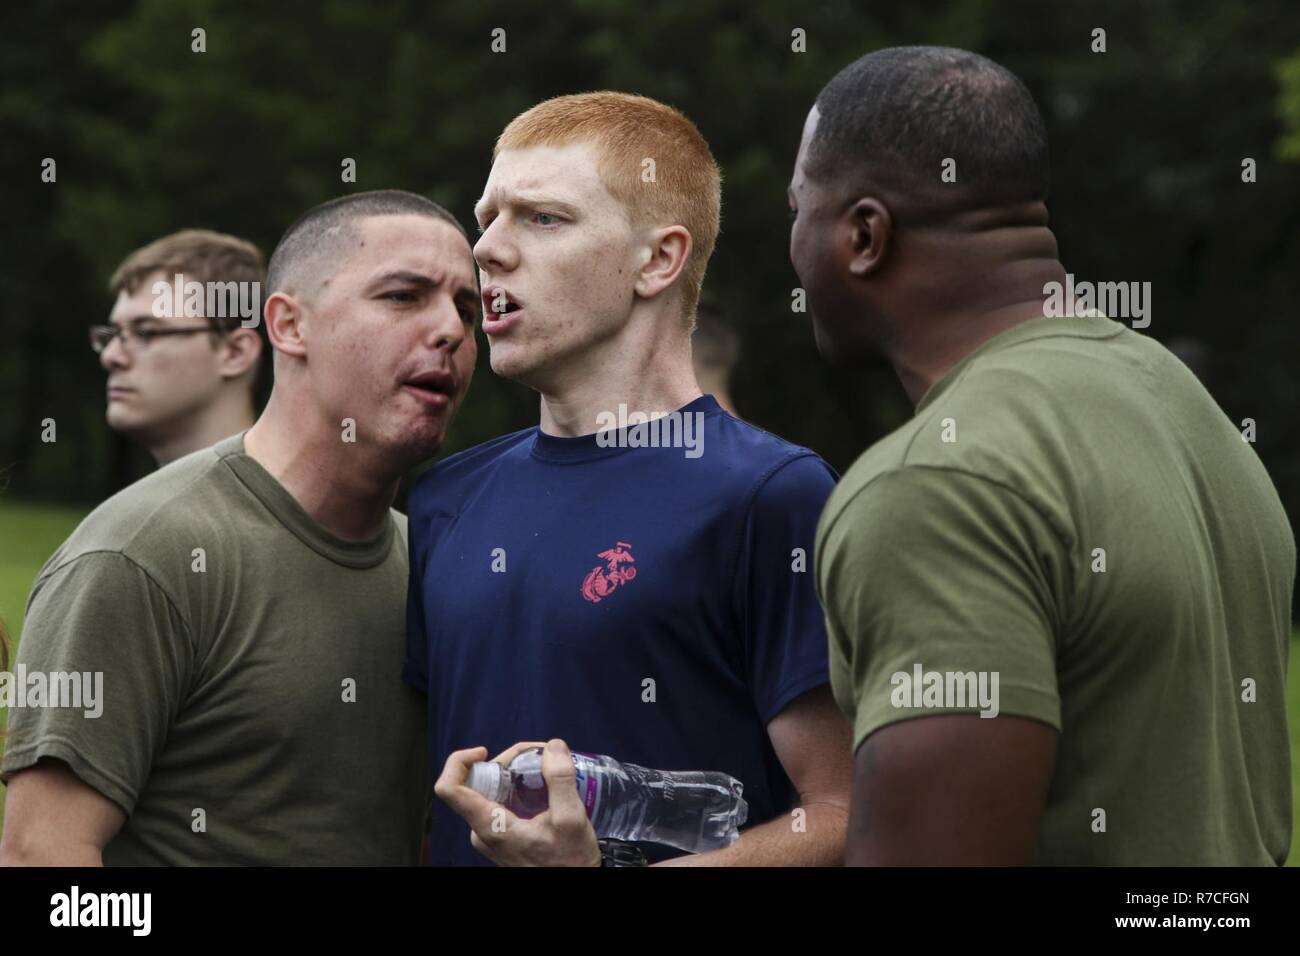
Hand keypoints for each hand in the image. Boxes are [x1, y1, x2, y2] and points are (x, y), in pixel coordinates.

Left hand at [434, 738, 600, 866]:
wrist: (574, 883)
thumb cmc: (568, 861)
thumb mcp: (571, 819)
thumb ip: (560, 781)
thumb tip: (552, 746)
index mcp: (490, 826)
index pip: (449, 789)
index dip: (459, 761)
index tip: (484, 751)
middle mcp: (482, 829)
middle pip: (478, 781)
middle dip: (508, 761)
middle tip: (541, 756)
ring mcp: (490, 833)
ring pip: (492, 789)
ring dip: (516, 772)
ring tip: (548, 770)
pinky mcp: (501, 835)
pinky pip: (501, 801)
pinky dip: (519, 786)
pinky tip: (544, 787)